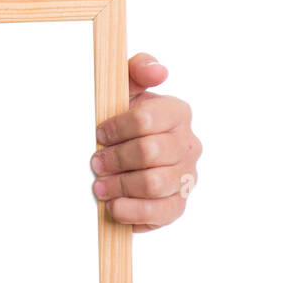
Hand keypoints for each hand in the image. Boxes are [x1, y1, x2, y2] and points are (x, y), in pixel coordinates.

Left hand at [91, 54, 200, 233]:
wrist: (124, 158)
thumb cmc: (123, 119)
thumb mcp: (125, 88)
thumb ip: (137, 69)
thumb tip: (158, 71)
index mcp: (177, 112)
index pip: (147, 119)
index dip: (117, 128)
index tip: (99, 133)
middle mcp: (188, 144)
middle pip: (149, 152)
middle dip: (115, 158)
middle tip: (95, 162)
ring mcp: (186, 176)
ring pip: (153, 183)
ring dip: (119, 185)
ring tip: (99, 185)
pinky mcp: (177, 205)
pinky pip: (158, 212)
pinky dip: (130, 210)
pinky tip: (113, 205)